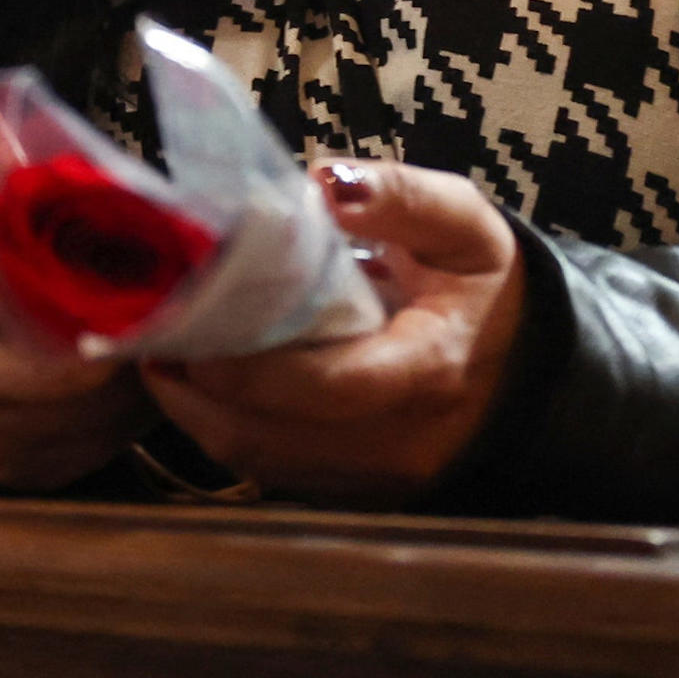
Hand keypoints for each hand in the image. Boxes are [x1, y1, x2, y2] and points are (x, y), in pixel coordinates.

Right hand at [0, 64, 151, 488]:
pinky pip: (102, 438)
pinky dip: (132, 406)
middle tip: (175, 285)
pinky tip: (145, 373)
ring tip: (166, 325)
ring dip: (136, 362)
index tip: (123, 242)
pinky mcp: (28, 463)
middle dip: (121, 316)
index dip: (59, 260)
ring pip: (91, 397)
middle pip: (56, 345)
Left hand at [141, 162, 525, 497]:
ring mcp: (376, 478)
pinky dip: (227, 427)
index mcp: (427, 369)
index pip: (326, 386)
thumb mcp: (463, 222)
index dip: (248, 365)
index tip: (191, 323)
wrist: (524, 363)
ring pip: (260, 463)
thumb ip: (399, 196)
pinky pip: (272, 472)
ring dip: (199, 412)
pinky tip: (202, 380)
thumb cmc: (482, 287)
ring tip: (163, 350)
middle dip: (197, 389)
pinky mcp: (355, 492)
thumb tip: (325, 185)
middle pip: (271, 436)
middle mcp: (400, 441)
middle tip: (153, 330)